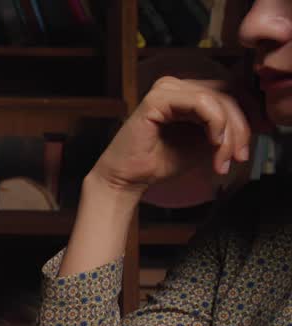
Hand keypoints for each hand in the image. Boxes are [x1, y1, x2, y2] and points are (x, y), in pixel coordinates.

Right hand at [91, 76, 251, 195]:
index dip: (246, 119)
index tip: (246, 149)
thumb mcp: (205, 143)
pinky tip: (213, 142)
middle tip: (239, 157)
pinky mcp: (158, 98)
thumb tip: (259, 122)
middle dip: (240, 129)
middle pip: (229, 94)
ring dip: (228, 131)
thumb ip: (226, 129)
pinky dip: (215, 122)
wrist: (128, 178)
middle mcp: (178, 84)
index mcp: (188, 92)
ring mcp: (167, 88)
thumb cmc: (160, 161)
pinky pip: (201, 102)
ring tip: (223, 157)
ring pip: (219, 99)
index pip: (231, 94)